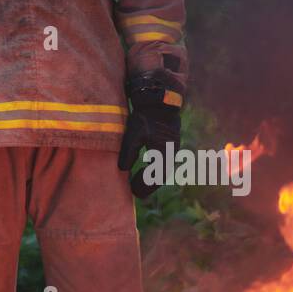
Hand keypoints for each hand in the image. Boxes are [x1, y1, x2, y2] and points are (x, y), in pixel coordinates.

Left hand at [118, 81, 181, 198]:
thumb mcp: (135, 133)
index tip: (134, 193)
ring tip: (137, 183)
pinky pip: (161, 159)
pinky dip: (153, 167)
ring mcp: (170, 146)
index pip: (156, 177)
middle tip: (135, 192)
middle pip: (160, 175)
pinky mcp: (167, 140)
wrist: (158, 98)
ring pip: (161, 168)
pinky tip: (143, 167)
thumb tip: (122, 169)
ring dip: (151, 176)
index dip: (145, 186)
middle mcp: (170, 152)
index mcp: (164, 153)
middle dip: (148, 184)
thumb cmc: (146, 115)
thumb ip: (129, 151)